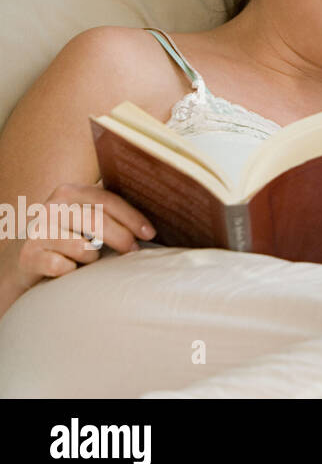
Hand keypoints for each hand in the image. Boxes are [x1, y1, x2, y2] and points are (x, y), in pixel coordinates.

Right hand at [3, 183, 154, 293]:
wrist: (23, 260)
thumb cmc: (66, 238)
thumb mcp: (83, 217)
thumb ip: (108, 211)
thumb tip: (156, 209)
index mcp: (69, 192)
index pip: (107, 200)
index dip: (132, 216)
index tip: (150, 233)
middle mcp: (51, 208)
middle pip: (98, 222)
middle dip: (122, 238)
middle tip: (133, 251)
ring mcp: (37, 231)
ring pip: (83, 247)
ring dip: (92, 258)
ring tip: (88, 259)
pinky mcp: (29, 256)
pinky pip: (63, 267)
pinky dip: (71, 271)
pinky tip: (67, 269)